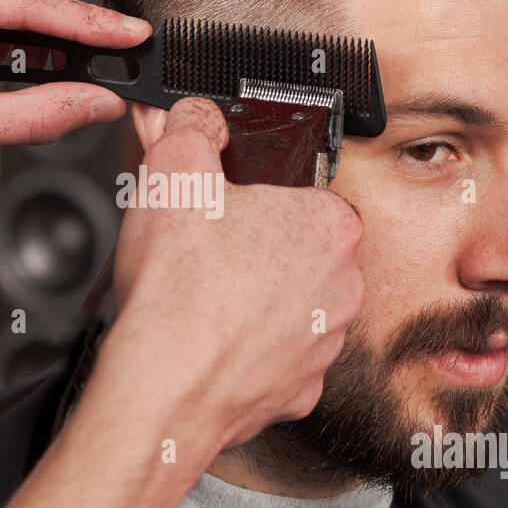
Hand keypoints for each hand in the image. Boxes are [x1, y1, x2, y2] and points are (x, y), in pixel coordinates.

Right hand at [100, 98, 365, 451]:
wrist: (164, 387)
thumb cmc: (178, 290)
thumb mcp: (173, 169)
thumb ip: (192, 126)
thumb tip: (197, 116)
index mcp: (328, 225)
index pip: (302, 194)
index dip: (255, 198)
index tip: (225, 209)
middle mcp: (343, 287)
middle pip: (299, 252)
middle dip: (256, 250)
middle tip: (208, 254)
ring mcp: (324, 344)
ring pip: (290, 308)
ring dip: (254, 303)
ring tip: (203, 300)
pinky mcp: (299, 391)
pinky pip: (276, 359)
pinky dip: (245, 353)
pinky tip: (210, 343)